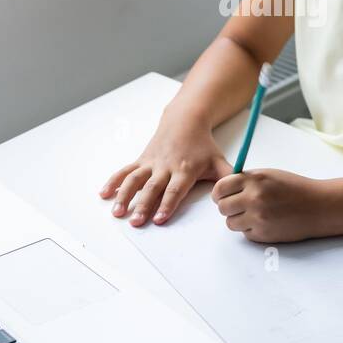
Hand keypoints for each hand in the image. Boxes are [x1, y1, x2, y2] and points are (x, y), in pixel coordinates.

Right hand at [99, 109, 231, 226]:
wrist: (185, 120)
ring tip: (117, 212)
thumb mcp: (218, 160)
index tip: (159, 219)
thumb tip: (237, 193)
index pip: (175, 190)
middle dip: (143, 205)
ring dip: (124, 196)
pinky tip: (104, 194)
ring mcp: (151, 163)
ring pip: (135, 180)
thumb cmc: (203, 145)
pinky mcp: (142, 160)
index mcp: (184, 169)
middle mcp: (165, 166)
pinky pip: (125, 171)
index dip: (167, 204)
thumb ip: (228, 178)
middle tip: (136, 222)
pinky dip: (114, 181)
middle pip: (152, 188)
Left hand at [211, 169, 329, 242]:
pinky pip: (245, 233)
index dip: (219, 193)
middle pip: (222, 208)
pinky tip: (265, 221)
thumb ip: (246, 180)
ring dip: (238, 219)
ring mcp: (258, 218)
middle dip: (227, 207)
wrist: (318, 206)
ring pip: (230, 223)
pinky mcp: (263, 234)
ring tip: (253, 214)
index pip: (220, 188)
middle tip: (238, 206)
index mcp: (254, 180)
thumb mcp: (269, 175)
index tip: (222, 196)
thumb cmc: (295, 188)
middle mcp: (254, 198)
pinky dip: (250, 229)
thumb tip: (224, 190)